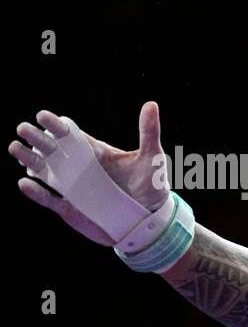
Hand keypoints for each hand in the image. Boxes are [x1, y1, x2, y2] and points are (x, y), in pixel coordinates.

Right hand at [9, 101, 170, 245]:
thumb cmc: (152, 187)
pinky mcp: (69, 208)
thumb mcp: (152, 158)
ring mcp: (72, 188)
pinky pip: (47, 200)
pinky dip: (35, 193)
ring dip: (28, 160)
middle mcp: (79, 167)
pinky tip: (25, 183)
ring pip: (43, 171)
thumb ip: (148, 132)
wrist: (150, 223)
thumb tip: (151, 104)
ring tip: (15, 148)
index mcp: (94, 151)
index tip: (43, 117)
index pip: (69, 134)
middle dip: (36, 139)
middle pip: (51, 149)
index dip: (55, 125)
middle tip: (24, 130)